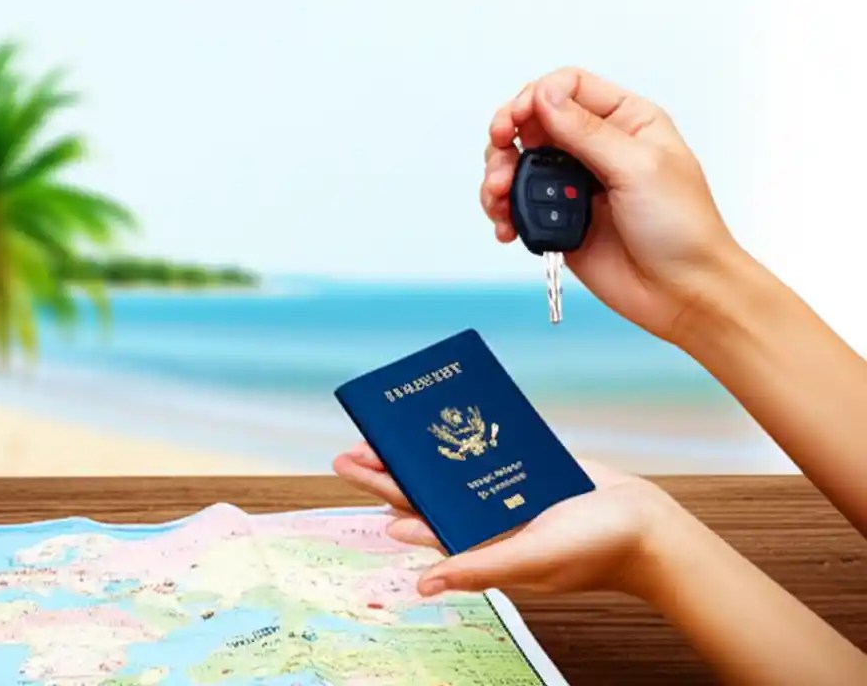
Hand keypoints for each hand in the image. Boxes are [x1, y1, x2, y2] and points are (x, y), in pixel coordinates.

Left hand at [332, 442, 686, 598]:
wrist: (649, 526)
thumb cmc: (595, 552)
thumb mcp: (532, 559)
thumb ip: (480, 568)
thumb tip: (423, 584)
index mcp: (479, 544)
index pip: (418, 519)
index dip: (383, 495)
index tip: (352, 468)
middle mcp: (485, 519)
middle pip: (425, 491)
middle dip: (388, 470)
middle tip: (352, 446)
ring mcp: (505, 493)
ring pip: (451, 469)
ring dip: (422, 451)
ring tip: (388, 429)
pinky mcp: (527, 469)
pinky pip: (490, 449)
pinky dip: (469, 434)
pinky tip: (448, 417)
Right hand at [480, 67, 744, 342]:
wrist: (682, 293)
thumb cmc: (682, 228)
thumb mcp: (639, 167)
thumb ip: (587, 131)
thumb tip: (545, 95)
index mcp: (626, 120)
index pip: (567, 87)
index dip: (535, 98)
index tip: (516, 122)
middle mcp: (596, 147)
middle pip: (532, 122)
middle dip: (506, 136)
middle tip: (500, 155)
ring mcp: (574, 184)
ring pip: (518, 163)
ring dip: (499, 176)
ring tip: (500, 199)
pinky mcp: (559, 219)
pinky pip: (518, 205)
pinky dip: (503, 211)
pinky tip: (506, 225)